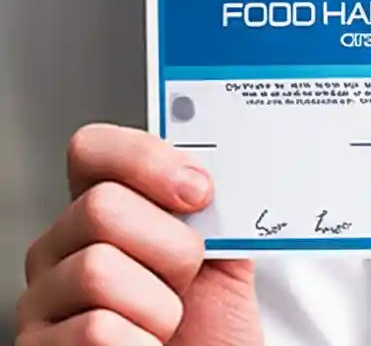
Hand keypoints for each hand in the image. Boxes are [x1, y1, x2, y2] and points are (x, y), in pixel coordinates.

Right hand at [16, 124, 262, 344]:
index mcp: (101, 213)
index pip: (92, 150)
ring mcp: (40, 301)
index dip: (147, 161)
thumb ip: (218, 209)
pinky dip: (142, 344)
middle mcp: (59, 250)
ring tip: (164, 324)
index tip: (198, 192)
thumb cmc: (210, 325)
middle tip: (186, 282)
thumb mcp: (224, 256)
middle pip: (101, 207)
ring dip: (159, 306)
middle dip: (171, 248)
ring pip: (97, 270)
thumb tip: (224, 163)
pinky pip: (96, 331)